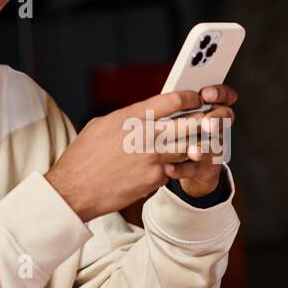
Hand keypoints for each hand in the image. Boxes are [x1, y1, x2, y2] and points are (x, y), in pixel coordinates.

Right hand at [45, 89, 233, 220]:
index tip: (197, 99)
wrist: (75, 190)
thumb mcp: (103, 125)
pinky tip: (168, 166)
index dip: (191, 98)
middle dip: (206, 120)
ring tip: (201, 141)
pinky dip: (174, 167)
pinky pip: (174, 168)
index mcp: (133, 116)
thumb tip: (144, 113)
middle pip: (191, 122)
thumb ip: (129, 117)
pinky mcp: (155, 179)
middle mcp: (147, 135)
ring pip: (189, 146)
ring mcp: (154, 158)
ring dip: (197, 144)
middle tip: (213, 118)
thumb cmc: (84, 156)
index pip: (174, 100)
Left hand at [165, 84, 236, 197]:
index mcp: (212, 108)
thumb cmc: (176, 132)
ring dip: (202, 148)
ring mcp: (214, 147)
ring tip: (193, 151)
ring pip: (213, 146)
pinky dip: (182, 169)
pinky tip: (169, 168)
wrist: (180, 165)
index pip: (224, 95)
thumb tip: (165, 99)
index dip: (220, 94)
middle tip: (207, 124)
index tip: (206, 94)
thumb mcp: (176, 115)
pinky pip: (195, 169)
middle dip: (216, 119)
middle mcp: (217, 126)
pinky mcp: (205, 168)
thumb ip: (176, 106)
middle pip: (224, 118)